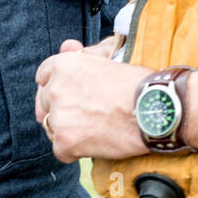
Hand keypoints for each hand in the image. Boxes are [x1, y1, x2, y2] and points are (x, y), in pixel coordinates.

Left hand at [35, 39, 148, 162]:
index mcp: (63, 65)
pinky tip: (95, 144)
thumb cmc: (137, 84)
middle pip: (44, 104)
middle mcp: (55, 88)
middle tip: (84, 116)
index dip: (58, 87)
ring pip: (51, 127)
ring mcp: (59, 116)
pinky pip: (61, 150)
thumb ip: (84, 54)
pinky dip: (75, 151)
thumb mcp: (110, 58)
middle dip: (60, 109)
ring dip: (67, 130)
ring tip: (93, 130)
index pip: (43, 77)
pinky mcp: (65, 141)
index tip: (71, 94)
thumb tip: (67, 46)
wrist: (154, 109)